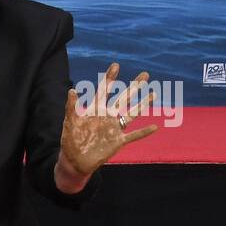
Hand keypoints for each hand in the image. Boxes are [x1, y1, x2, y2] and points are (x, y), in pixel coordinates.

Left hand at [61, 61, 158, 176]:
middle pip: (123, 98)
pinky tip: (155, 127)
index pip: (104, 90)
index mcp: (95, 110)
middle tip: (145, 74)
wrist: (75, 160)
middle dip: (134, 86)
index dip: (110, 78)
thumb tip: (72, 90)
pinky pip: (134, 135)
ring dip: (143, 104)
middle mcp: (107, 116)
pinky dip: (144, 132)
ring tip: (154, 94)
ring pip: (132, 113)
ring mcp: (114, 128)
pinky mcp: (118, 141)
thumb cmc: (70, 140)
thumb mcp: (69, 122)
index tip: (116, 65)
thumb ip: (71, 107)